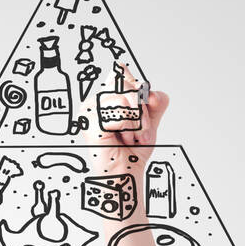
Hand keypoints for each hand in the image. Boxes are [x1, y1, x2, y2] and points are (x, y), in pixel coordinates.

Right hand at [80, 60, 168, 176]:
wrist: (128, 173)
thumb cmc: (134, 149)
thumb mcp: (150, 119)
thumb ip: (155, 101)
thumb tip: (151, 93)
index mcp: (105, 96)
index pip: (122, 72)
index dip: (139, 89)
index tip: (143, 109)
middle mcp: (94, 101)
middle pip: (127, 85)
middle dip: (142, 110)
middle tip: (140, 131)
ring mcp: (90, 111)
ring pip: (125, 99)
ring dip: (137, 123)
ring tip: (132, 137)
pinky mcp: (91, 123)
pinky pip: (121, 114)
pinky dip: (129, 129)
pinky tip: (124, 140)